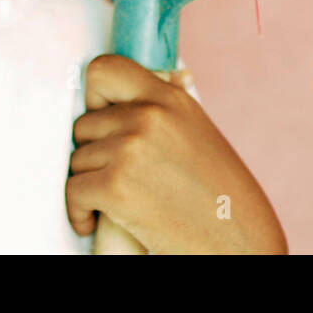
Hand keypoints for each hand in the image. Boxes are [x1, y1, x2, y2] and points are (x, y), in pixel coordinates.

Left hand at [66, 53, 287, 253]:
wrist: (239, 241)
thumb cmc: (221, 195)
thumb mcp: (198, 132)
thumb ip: (167, 108)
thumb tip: (151, 84)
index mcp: (168, 99)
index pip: (103, 70)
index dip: (94, 97)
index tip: (100, 119)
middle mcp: (148, 116)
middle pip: (84, 124)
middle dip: (92, 152)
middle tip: (111, 174)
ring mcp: (131, 149)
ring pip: (77, 159)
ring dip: (87, 183)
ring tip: (110, 200)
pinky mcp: (117, 186)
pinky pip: (73, 191)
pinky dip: (78, 211)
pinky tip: (92, 219)